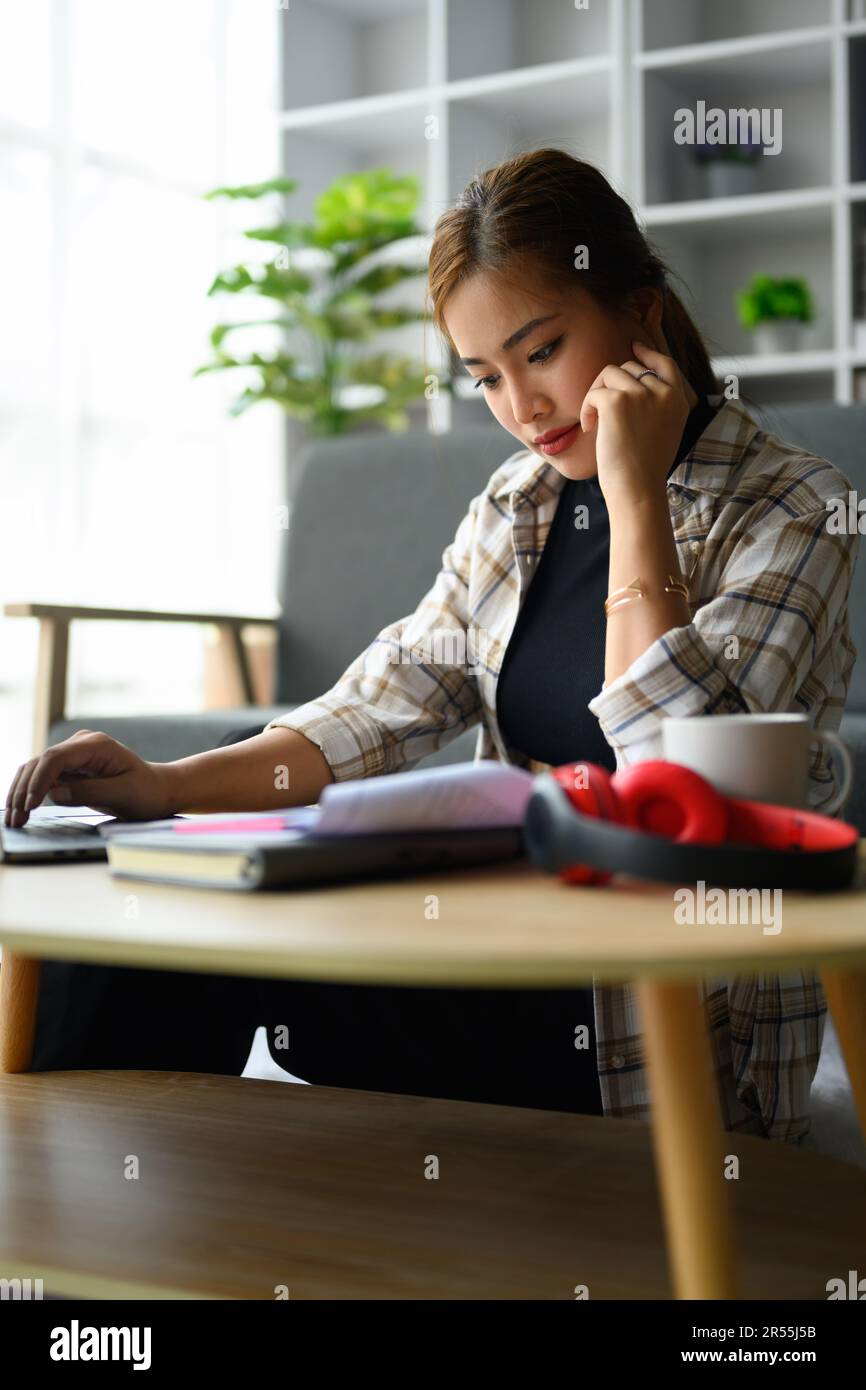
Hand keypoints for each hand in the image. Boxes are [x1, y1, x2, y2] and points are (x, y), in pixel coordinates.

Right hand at [4, 731, 174, 826]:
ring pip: (35, 769)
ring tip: (14, 820)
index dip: (39, 781)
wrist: (158, 789)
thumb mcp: (124, 794)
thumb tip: (55, 794)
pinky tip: (20, 810)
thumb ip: (90, 792)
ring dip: (21, 793)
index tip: (30, 805)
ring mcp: (73, 755)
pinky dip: (29, 792)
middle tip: (16, 820)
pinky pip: (42, 777)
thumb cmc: (147, 791)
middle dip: (24, 791)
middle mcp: (80, 745)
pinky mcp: (69, 768)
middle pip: (40, 762)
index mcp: (96, 745)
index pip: (55, 757)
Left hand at [579, 335, 696, 507]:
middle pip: (630, 367)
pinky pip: (595, 391)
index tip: (634, 347)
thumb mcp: (662, 432)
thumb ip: (656, 406)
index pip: (664, 363)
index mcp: (678, 401)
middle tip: (600, 413)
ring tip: (594, 422)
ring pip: (610, 373)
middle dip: (611, 385)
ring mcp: (642, 394)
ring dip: (597, 394)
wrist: (637, 491)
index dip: (647, 352)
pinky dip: (587, 408)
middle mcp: (664, 393)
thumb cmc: (644, 471)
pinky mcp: (618, 401)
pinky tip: (589, 428)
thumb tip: (633, 382)